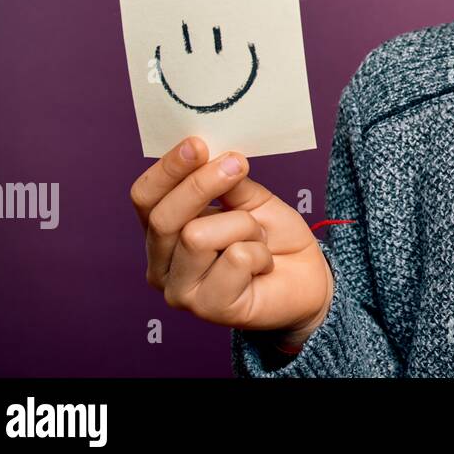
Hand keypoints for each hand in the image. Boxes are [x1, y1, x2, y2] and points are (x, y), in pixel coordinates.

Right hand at [130, 137, 332, 351]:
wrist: (308, 277)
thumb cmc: (272, 238)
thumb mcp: (249, 198)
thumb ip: (225, 181)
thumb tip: (208, 153)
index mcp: (162, 234)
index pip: (145, 198)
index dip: (167, 170)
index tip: (197, 144)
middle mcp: (161, 265)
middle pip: (164, 218)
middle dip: (202, 185)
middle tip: (237, 165)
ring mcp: (181, 292)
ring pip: (198, 236)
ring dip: (242, 226)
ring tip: (258, 238)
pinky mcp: (210, 309)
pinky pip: (234, 259)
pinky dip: (259, 252)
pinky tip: (263, 264)